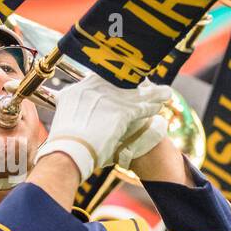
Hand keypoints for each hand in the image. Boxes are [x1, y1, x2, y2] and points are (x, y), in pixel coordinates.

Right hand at [32, 74, 170, 180]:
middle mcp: (91, 88)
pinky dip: (151, 107)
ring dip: (152, 94)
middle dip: (137, 83)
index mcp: (76, 89)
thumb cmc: (66, 144)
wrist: (68, 151)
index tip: (128, 83)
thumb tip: (79, 113)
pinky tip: (159, 107)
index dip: (119, 81)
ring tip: (165, 94)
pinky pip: (140, 106)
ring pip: (135, 93)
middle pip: (121, 81)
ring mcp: (106, 98)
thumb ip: (76, 110)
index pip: (103, 78)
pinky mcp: (119, 110)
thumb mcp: (66, 118)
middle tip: (149, 85)